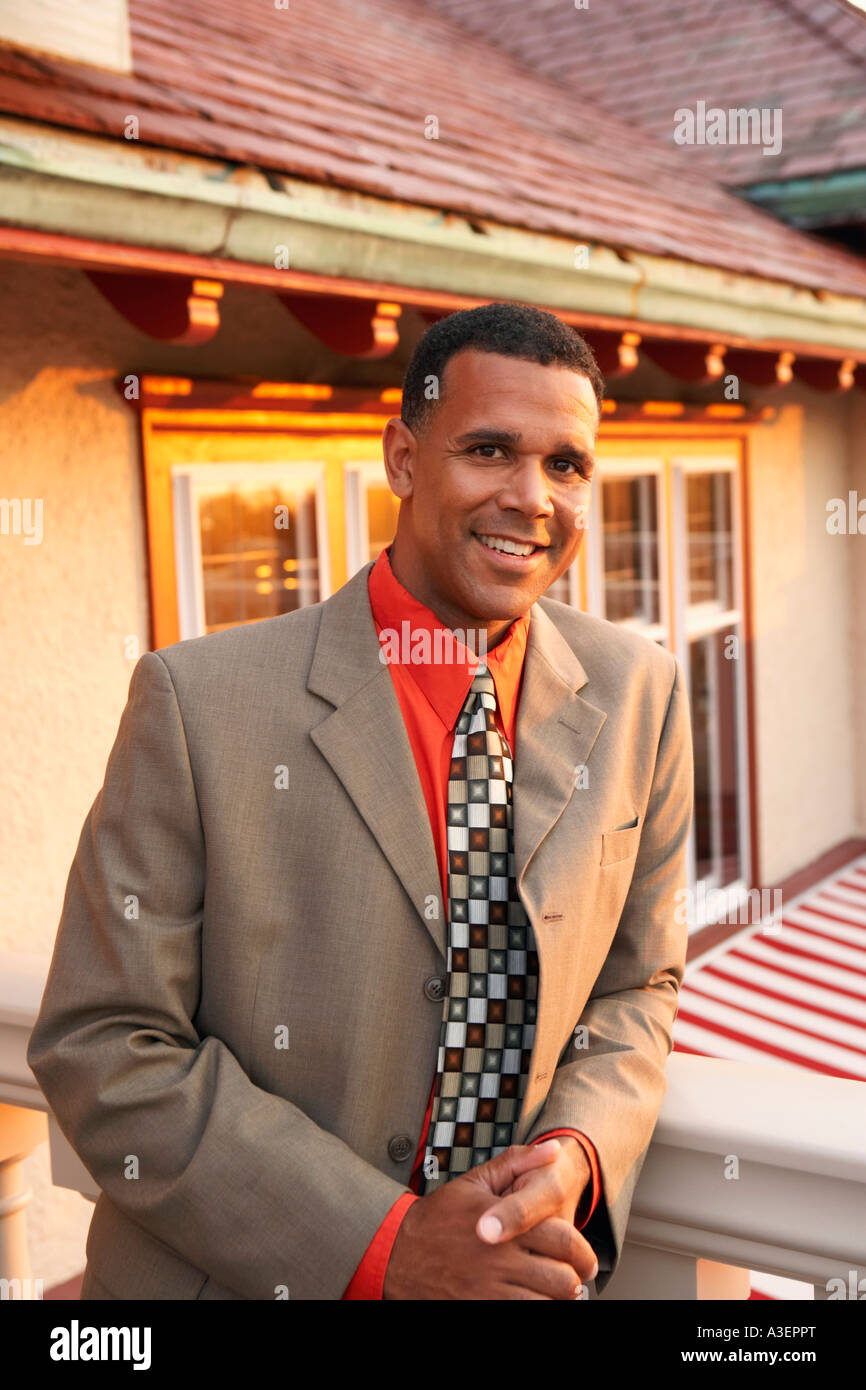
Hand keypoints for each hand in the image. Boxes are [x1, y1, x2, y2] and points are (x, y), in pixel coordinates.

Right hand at [383, 1140, 596, 1299]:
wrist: (396, 1251)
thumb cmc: (437, 1217)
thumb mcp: (474, 1182)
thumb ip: (517, 1162)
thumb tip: (552, 1150)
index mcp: (506, 1225)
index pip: (564, 1241)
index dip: (583, 1253)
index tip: (583, 1259)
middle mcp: (501, 1261)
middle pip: (562, 1280)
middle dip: (573, 1280)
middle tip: (573, 1279)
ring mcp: (489, 1291)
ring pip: (544, 1305)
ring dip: (555, 1301)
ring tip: (554, 1293)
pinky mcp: (478, 1309)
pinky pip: (521, 1316)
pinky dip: (533, 1309)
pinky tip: (531, 1300)